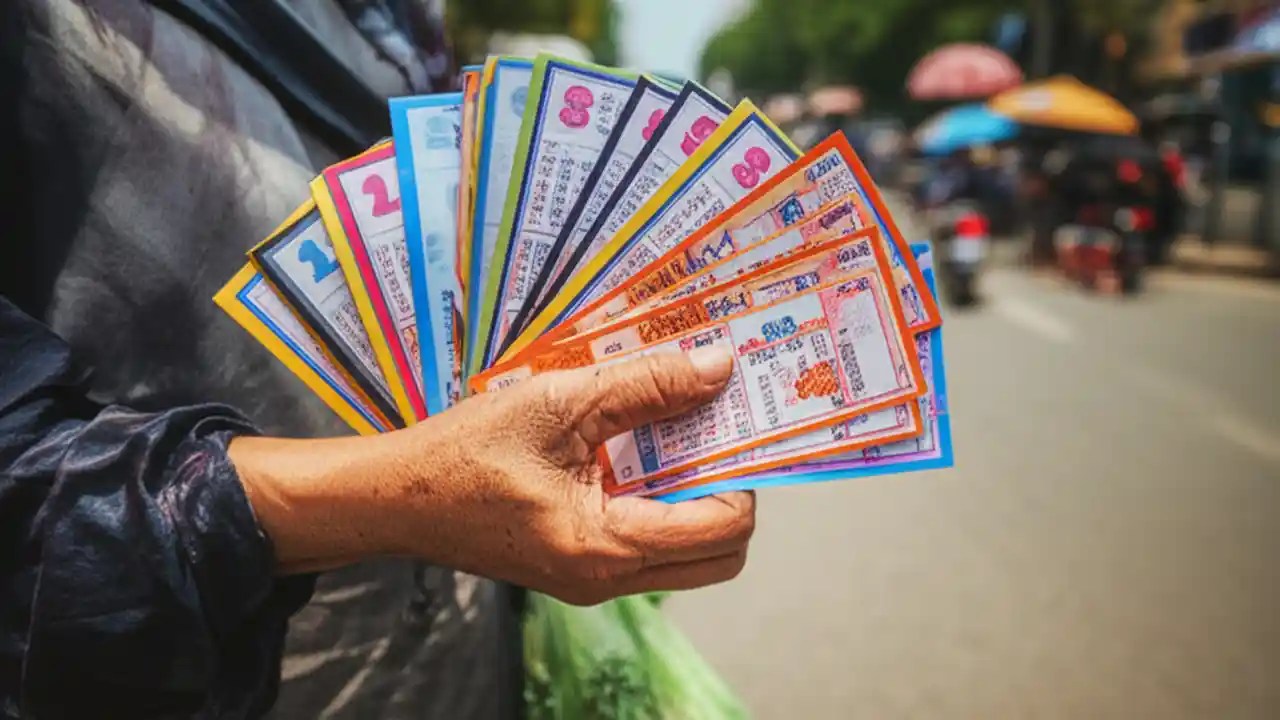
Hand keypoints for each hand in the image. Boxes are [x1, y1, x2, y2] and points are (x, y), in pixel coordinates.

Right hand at [232, 346, 755, 605]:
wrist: (395, 498)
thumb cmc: (465, 451)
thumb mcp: (558, 403)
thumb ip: (645, 385)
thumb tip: (719, 366)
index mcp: (606, 545)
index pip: (722, 529)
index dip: (741, 473)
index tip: (731, 420)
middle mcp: (609, 577)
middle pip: (719, 556)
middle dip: (729, 493)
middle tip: (710, 433)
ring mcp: (593, 579)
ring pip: (686, 554)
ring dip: (695, 496)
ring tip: (674, 433)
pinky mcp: (579, 567)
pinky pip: (647, 544)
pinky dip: (659, 501)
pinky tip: (634, 449)